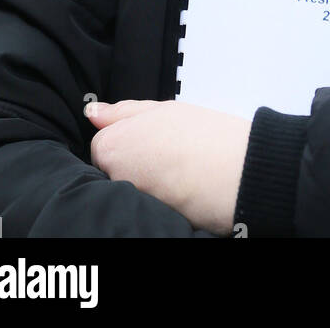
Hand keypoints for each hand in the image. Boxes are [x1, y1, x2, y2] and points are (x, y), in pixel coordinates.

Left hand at [86, 99, 250, 235]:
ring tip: (178, 171)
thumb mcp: (162, 109)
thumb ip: (123, 111)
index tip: (152, 139)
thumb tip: (92, 112)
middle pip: (113, 169)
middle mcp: (112, 178)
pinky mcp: (145, 220)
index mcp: (111, 147)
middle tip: (167, 154)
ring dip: (147, 181)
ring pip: (129, 188)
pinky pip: (144, 206)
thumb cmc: (204, 137)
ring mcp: (128, 202)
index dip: (129, 140)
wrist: (237, 173)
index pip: (103, 146)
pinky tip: (181, 190)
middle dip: (134, 163)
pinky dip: (159, 199)